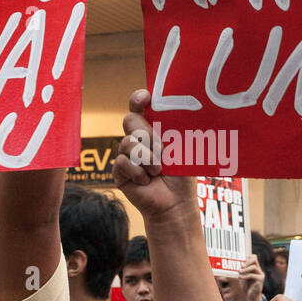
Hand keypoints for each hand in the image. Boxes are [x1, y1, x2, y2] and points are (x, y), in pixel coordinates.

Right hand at [113, 89, 194, 221]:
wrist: (175, 202)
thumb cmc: (181, 174)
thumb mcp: (182, 146)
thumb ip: (174, 128)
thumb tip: (176, 108)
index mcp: (152, 128)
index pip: (139, 107)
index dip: (138, 99)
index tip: (145, 98)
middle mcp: (137, 138)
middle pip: (130, 121)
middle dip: (146, 134)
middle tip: (161, 150)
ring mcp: (126, 154)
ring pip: (127, 142)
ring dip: (146, 158)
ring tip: (158, 171)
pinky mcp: (119, 171)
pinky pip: (122, 162)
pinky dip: (137, 172)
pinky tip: (145, 180)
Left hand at [239, 254, 264, 300]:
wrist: (251, 297)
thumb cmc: (247, 287)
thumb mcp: (242, 277)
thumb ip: (241, 271)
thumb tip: (237, 264)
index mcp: (255, 268)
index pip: (254, 257)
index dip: (248, 256)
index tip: (241, 260)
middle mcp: (258, 270)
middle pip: (254, 259)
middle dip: (246, 261)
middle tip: (241, 266)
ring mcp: (260, 274)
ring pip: (253, 267)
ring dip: (245, 269)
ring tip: (239, 272)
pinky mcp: (260, 280)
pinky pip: (252, 275)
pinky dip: (245, 276)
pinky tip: (241, 278)